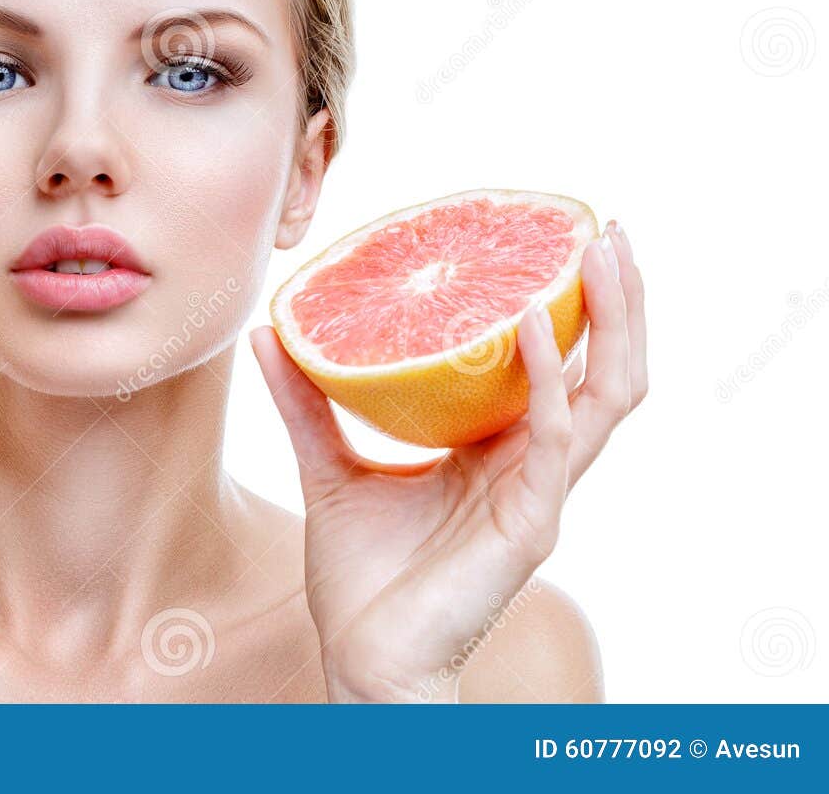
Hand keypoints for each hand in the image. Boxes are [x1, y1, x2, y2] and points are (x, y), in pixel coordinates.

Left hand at [250, 222, 645, 701]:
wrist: (360, 659)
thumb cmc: (359, 576)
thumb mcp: (329, 467)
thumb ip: (308, 401)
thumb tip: (270, 330)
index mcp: (497, 452)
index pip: (557, 368)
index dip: (571, 310)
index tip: (559, 240)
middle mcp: (531, 466)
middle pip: (602, 371)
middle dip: (615, 301)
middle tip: (606, 227)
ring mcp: (538, 493)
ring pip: (606, 396)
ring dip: (612, 322)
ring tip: (598, 251)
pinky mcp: (529, 523)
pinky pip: (553, 436)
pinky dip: (549, 376)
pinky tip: (532, 322)